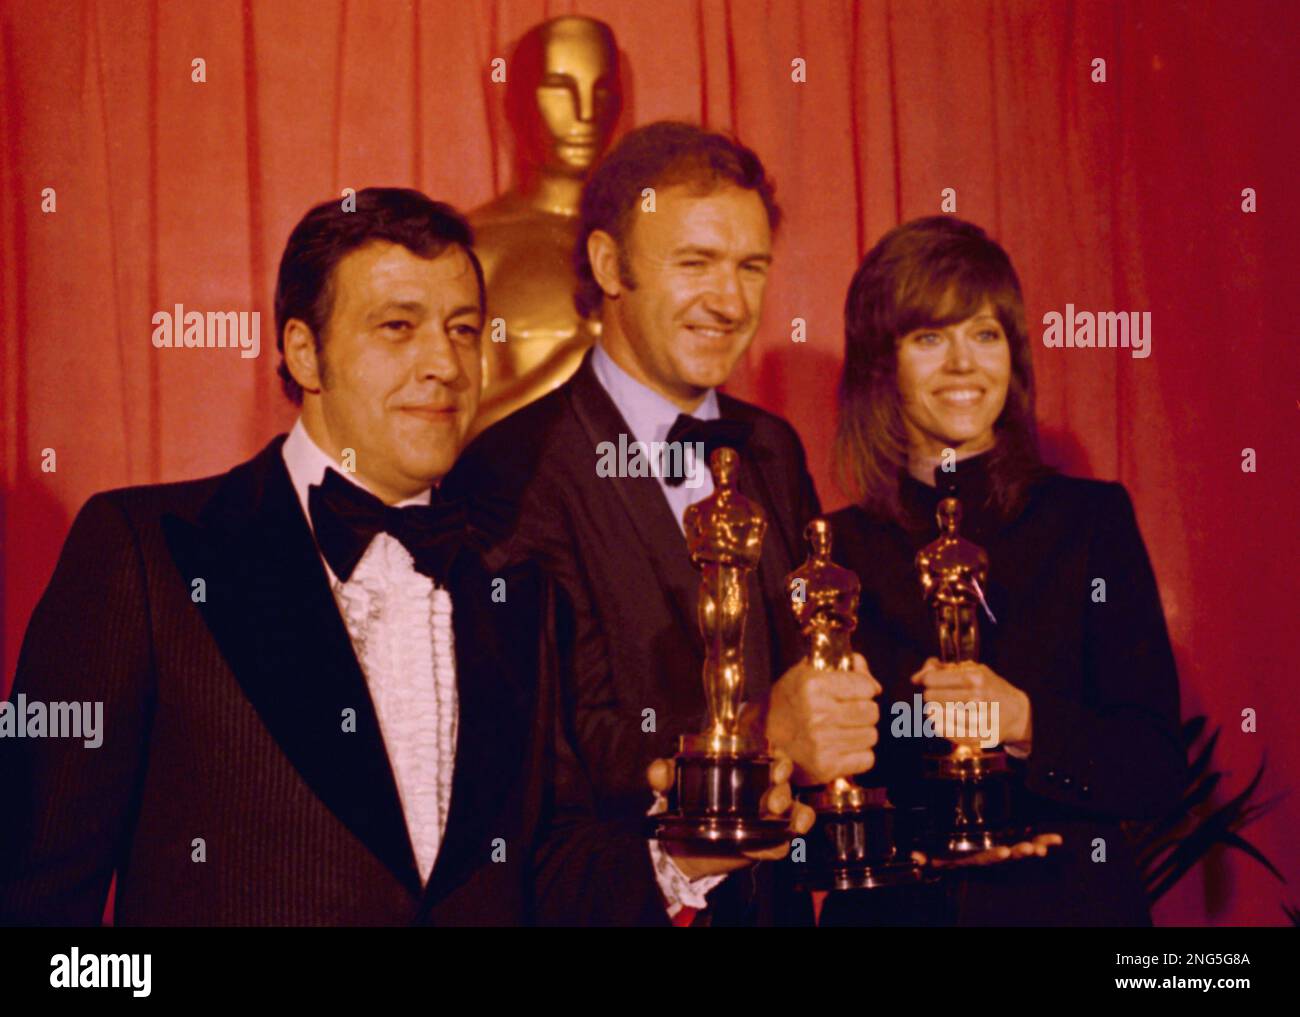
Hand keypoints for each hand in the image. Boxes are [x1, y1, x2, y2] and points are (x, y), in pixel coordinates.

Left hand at [647, 751, 815, 880]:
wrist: (680, 847)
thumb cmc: (682, 805)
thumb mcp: (670, 787)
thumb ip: (663, 776)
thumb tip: (659, 771)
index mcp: (743, 768)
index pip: (770, 754)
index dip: (779, 757)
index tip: (777, 764)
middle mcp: (760, 788)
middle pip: (785, 780)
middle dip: (784, 785)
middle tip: (774, 800)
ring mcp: (767, 816)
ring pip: (793, 808)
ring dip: (795, 810)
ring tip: (784, 816)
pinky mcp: (766, 842)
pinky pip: (785, 840)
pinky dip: (786, 839)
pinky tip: (781, 839)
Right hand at [765, 652, 880, 785]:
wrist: (759, 735)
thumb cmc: (786, 700)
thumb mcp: (807, 672)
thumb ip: (846, 667)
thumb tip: (876, 686)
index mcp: (812, 686)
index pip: (865, 687)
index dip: (862, 688)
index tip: (853, 691)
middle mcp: (817, 715)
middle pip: (871, 712)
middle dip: (864, 710)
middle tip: (847, 712)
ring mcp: (821, 744)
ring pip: (871, 735)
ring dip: (861, 733)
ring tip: (841, 730)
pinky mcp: (824, 768)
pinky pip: (866, 759)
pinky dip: (858, 755)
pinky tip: (841, 747)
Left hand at [910, 657, 1031, 745]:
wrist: (1018, 712)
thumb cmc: (990, 687)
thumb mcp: (972, 670)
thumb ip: (941, 669)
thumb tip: (915, 677)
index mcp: (976, 678)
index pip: (933, 679)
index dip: (926, 680)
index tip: (929, 682)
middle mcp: (979, 697)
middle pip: (932, 698)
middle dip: (930, 697)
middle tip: (934, 697)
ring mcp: (981, 719)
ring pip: (938, 716)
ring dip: (933, 712)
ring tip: (937, 709)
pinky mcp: (981, 737)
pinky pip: (950, 734)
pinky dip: (941, 728)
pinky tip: (940, 722)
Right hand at [920, 832, 1062, 869]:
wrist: (960, 862)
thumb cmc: (949, 857)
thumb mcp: (935, 857)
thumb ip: (926, 857)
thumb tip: (914, 856)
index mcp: (974, 856)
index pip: (984, 857)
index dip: (994, 855)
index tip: (1002, 851)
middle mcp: (990, 855)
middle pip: (1007, 854)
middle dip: (1020, 851)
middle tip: (1032, 849)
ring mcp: (1003, 850)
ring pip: (1021, 849)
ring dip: (1034, 847)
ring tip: (1044, 846)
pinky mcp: (1012, 843)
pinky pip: (1030, 842)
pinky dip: (1043, 840)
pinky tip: (1056, 840)